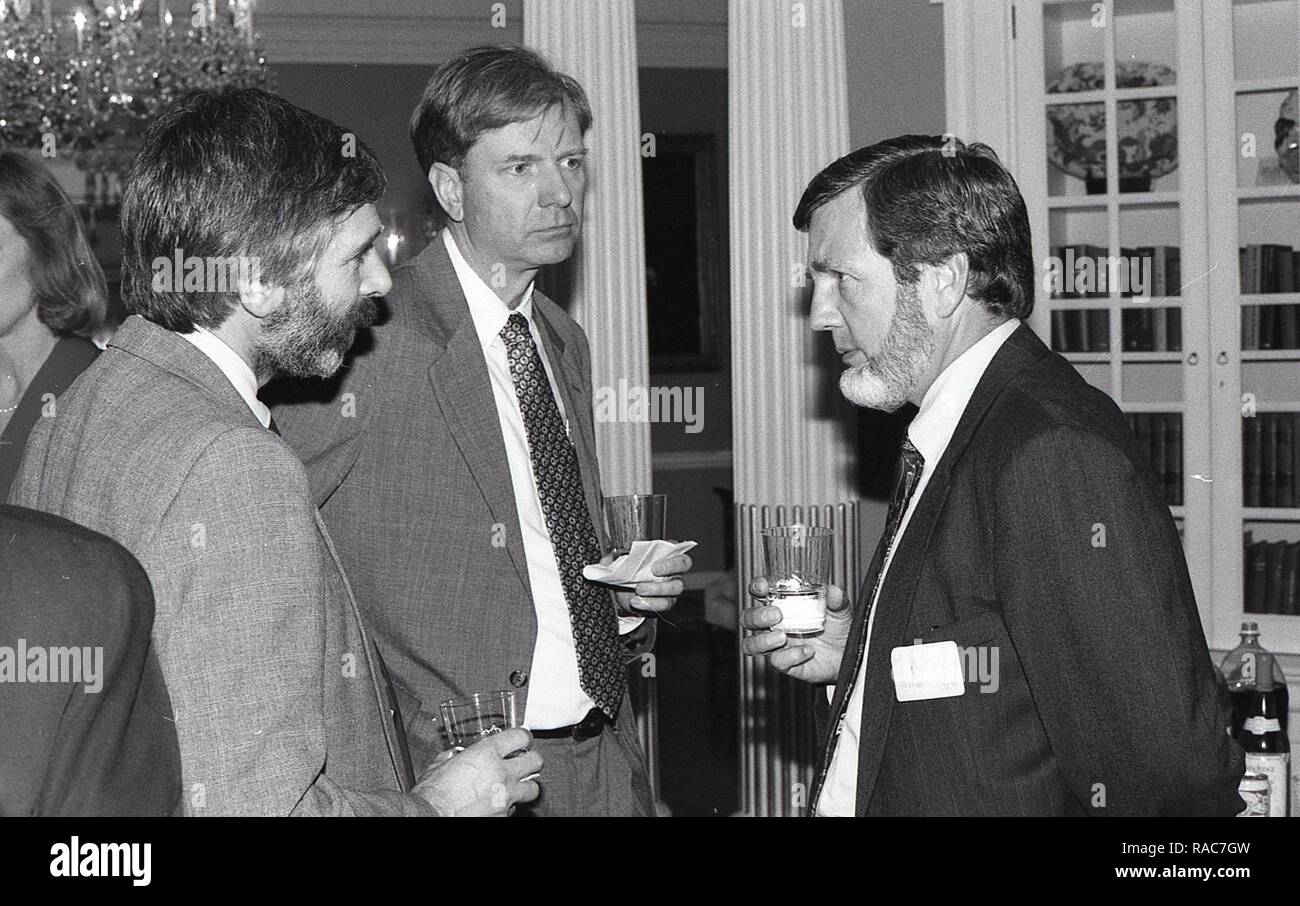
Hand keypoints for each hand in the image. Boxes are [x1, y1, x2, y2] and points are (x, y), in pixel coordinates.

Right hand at [413, 728, 541, 816]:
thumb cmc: (432, 795)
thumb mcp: (440, 765)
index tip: (522, 740)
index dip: (523, 737)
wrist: (430, 818)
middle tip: (525, 761)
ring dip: (526, 785)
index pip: (520, 736)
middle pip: (536, 760)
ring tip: (518, 785)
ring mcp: (505, 797)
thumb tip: (457, 755)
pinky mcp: (503, 815)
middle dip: (532, 760)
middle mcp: (501, 774)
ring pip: (533, 788)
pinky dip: (509, 805)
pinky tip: (497, 803)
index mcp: (485, 754)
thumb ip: (454, 756)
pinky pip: (514, 808)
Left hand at [613, 551, 692, 615]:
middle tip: (653, 573)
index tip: (655, 565)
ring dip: (657, 589)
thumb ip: (613, 558)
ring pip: (676, 588)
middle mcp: (673, 568)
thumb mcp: (620, 562)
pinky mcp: (666, 602)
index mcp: (664, 553)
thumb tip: (606, 562)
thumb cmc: (627, 572)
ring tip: (639, 589)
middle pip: (684, 565)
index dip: (671, 558)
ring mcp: (672, 586)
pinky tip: (636, 602)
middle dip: (670, 568)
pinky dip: (649, 604)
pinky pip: (665, 604)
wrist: (622, 594)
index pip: (677, 550)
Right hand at [740, 579, 850, 683]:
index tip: (763, 587)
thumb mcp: (840, 609)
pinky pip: (777, 661)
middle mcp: (774, 625)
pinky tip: (807, 651)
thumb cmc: (838, 628)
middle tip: (777, 614)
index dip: (756, 588)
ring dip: (762, 640)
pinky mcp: (785, 664)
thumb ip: (837, 599)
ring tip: (783, 637)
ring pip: (750, 644)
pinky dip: (790, 656)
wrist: (847, 654)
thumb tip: (833, 592)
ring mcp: (777, 645)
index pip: (759, 592)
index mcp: (782, 604)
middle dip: (757, 616)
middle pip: (748, 619)